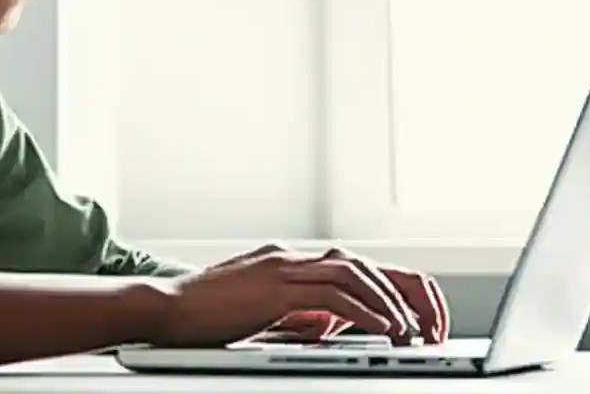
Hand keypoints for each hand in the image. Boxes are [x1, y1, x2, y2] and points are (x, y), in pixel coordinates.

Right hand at [215, 245, 451, 344]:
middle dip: (401, 294)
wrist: (164, 311)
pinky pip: (332, 297)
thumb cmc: (204, 317)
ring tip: (409, 331)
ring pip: (354, 274)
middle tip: (425, 325)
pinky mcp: (273, 289)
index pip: (352, 267)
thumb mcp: (260, 312)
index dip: (387, 291)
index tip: (410, 320)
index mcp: (289, 261)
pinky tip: (381, 330)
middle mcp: (290, 258)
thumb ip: (295, 312)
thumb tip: (327, 326)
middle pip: (363, 264)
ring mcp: (282, 268)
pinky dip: (363, 313)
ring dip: (388, 304)